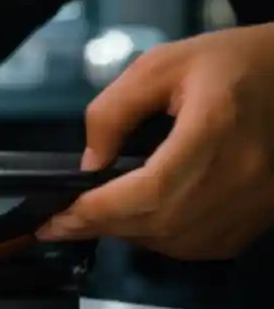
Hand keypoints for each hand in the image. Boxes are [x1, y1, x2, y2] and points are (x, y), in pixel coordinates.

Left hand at [37, 23, 273, 259]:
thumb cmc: (229, 63)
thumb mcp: (159, 66)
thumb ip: (114, 112)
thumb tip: (89, 165)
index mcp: (215, 128)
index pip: (151, 188)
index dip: (99, 210)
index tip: (56, 218)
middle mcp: (242, 174)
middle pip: (162, 221)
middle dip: (103, 226)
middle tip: (61, 224)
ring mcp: (257, 201)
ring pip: (181, 241)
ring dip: (131, 235)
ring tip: (97, 219)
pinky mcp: (263, 216)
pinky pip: (204, 246)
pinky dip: (165, 241)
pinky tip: (142, 221)